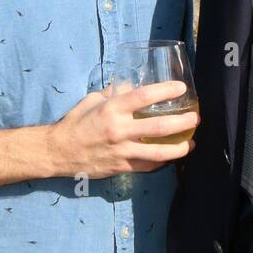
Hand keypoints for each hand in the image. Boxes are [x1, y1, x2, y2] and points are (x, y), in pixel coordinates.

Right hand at [47, 80, 198, 179]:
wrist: (57, 152)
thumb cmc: (75, 122)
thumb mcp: (92, 100)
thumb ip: (114, 93)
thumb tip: (132, 84)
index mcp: (112, 109)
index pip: (144, 96)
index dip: (166, 91)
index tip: (181, 88)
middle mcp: (119, 130)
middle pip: (159, 127)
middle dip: (182, 122)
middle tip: (195, 118)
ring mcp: (121, 151)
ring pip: (158, 152)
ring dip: (180, 147)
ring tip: (192, 142)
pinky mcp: (121, 167)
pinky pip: (147, 166)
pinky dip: (163, 162)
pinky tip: (172, 156)